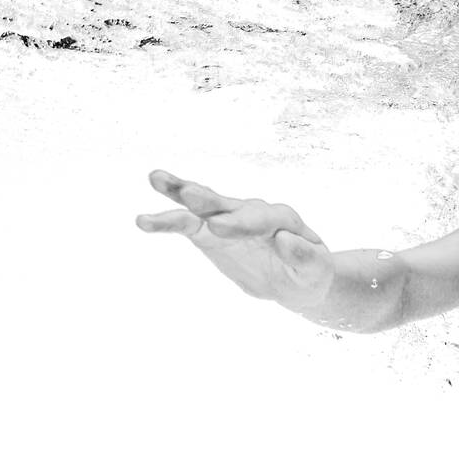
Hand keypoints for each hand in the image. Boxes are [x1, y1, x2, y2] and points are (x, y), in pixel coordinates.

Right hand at [136, 169, 334, 309]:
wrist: (294, 280)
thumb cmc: (308, 273)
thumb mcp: (315, 270)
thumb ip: (304, 256)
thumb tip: (284, 239)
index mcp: (283, 220)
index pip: (262, 219)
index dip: (241, 223)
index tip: (219, 229)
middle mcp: (254, 213)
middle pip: (230, 205)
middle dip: (211, 202)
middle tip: (190, 196)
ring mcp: (229, 220)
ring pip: (204, 205)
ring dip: (181, 192)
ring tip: (156, 178)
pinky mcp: (210, 233)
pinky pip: (187, 225)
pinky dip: (167, 221)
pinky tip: (143, 221)